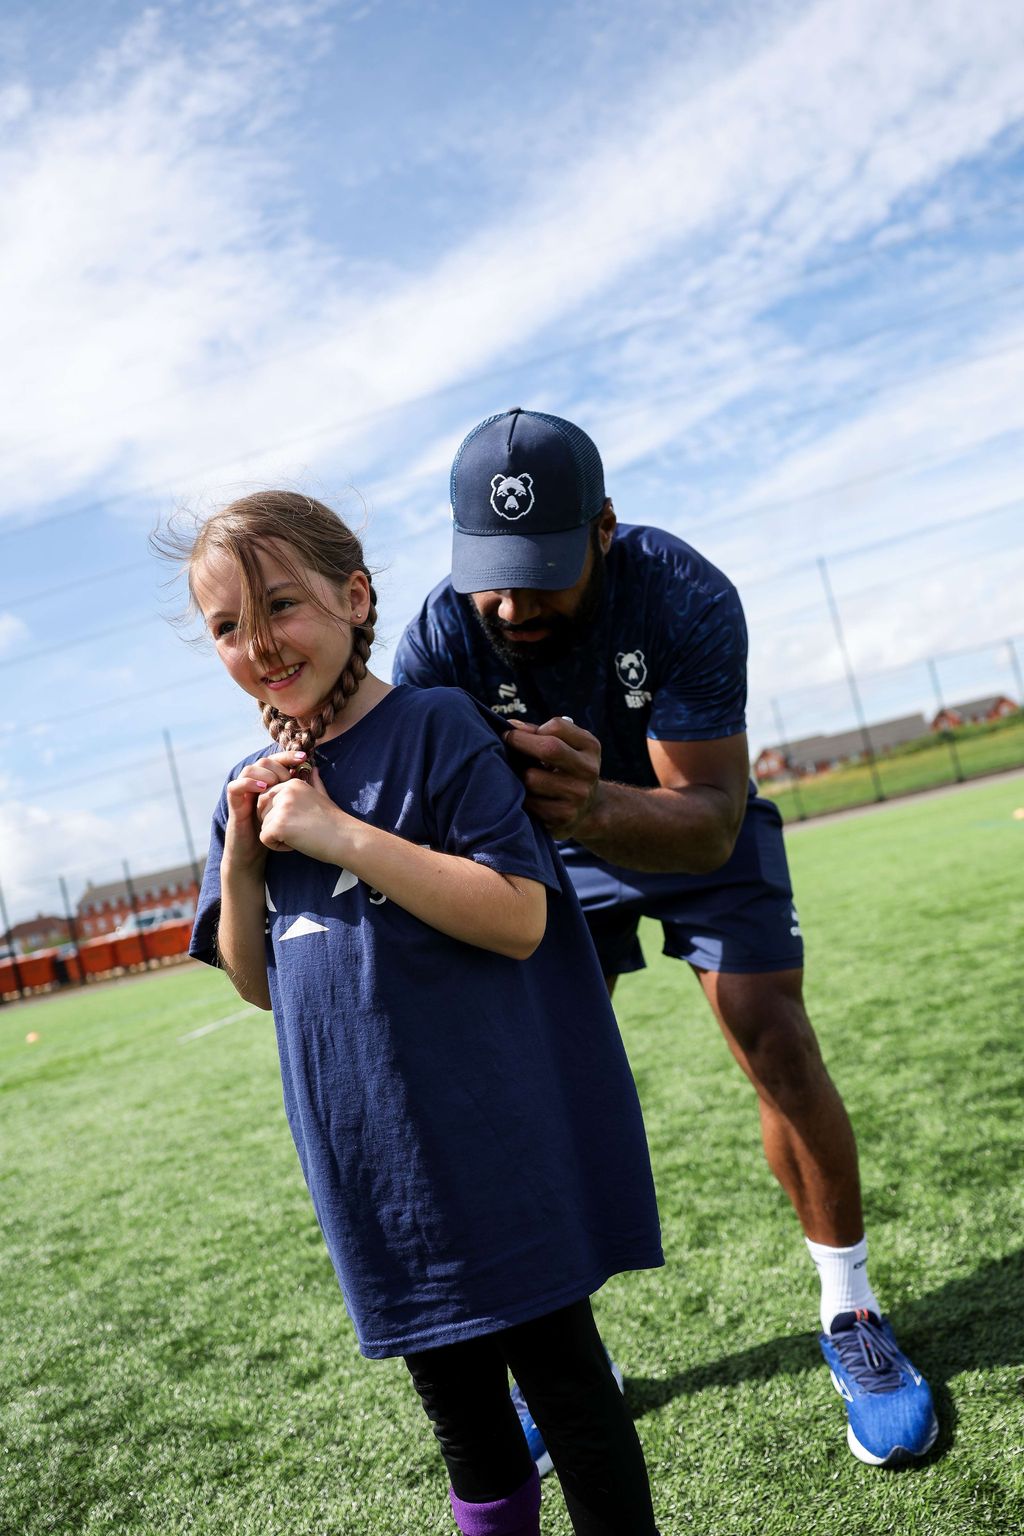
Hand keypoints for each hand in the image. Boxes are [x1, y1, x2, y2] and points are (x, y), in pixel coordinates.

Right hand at [225, 750, 309, 868]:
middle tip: (289, 775)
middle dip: (277, 764)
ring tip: (276, 781)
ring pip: (248, 770)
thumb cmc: (276, 833)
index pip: (277, 761)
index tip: (304, 758)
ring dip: (263, 772)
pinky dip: (247, 783)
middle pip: (263, 762)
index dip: (288, 756)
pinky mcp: (234, 806)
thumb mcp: (292, 810)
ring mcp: (243, 794)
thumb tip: (315, 770)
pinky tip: (263, 787)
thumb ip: (300, 791)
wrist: (256, 855)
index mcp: (269, 784)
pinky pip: (234, 787)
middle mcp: (255, 785)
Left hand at [256, 767, 349, 859]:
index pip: (268, 797)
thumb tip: (313, 769)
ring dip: (277, 836)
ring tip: (300, 837)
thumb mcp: (323, 796)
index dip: (279, 813)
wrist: (345, 839)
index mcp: (293, 784)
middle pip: (261, 809)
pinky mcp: (279, 825)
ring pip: (263, 825)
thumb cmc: (335, 822)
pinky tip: (295, 845)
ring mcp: (282, 807)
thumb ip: (314, 782)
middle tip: (297, 829)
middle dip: (273, 823)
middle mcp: (286, 791)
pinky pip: (264, 838)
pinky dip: (276, 846)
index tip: (300, 820)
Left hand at [503, 717, 602, 839]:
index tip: (512, 731)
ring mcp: (577, 796)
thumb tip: (512, 727)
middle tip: (505, 743)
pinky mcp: (563, 818)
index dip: (529, 728)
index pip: (557, 727)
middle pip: (549, 749)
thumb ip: (541, 733)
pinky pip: (529, 803)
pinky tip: (526, 795)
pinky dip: (522, 797)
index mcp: (590, 746)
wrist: (589, 810)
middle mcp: (588, 770)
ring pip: (532, 779)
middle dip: (520, 743)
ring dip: (520, 775)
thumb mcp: (567, 746)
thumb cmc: (567, 769)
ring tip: (519, 774)